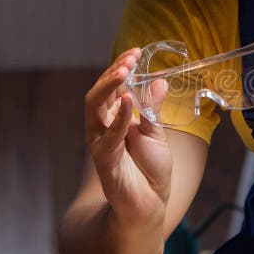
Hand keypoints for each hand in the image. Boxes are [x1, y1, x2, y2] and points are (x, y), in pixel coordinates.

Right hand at [84, 48, 172, 224]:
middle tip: (128, 60)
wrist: (150, 202)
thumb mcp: (156, 132)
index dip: (120, 67)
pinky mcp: (104, 160)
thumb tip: (159, 80)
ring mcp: (101, 142)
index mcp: (114, 118)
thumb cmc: (151, 168)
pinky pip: (108, 136)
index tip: (135, 51)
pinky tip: (126, 101)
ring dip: (108, 88)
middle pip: (97, 93)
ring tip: (124, 72)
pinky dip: (117, 118)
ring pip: (94, 109)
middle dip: (111, 73)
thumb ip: (154, 108)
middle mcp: (102, 127)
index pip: (111, 87)